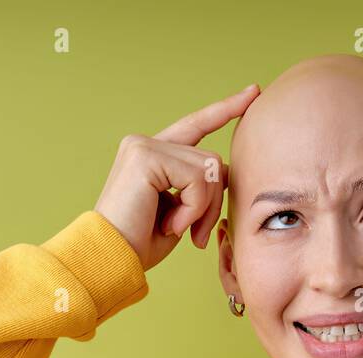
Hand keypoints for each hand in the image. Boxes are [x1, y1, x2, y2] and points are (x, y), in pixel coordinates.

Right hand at [94, 84, 259, 271]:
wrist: (110, 259)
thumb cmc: (139, 244)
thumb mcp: (179, 212)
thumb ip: (198, 186)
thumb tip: (226, 171)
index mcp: (151, 153)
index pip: (196, 126)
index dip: (225, 110)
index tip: (252, 93)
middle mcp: (145, 143)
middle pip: (211, 159)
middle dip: (212, 202)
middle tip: (196, 235)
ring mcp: (144, 146)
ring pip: (209, 168)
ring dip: (203, 208)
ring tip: (178, 229)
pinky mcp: (146, 156)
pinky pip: (197, 179)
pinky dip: (193, 209)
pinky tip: (172, 225)